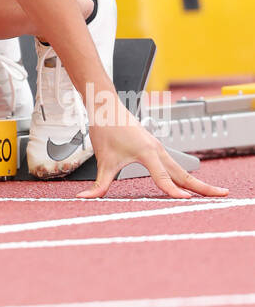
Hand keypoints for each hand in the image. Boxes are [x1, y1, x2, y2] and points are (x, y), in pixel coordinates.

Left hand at [78, 99, 227, 199]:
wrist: (106, 106)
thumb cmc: (106, 128)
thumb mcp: (103, 160)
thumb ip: (98, 184)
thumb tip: (86, 198)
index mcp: (147, 151)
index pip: (163, 177)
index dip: (173, 190)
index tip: (185, 200)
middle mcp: (157, 150)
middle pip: (183, 172)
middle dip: (202, 186)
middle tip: (221, 195)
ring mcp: (158, 149)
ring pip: (182, 169)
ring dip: (198, 181)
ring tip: (215, 193)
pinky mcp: (156, 148)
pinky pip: (175, 165)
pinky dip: (186, 175)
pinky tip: (192, 185)